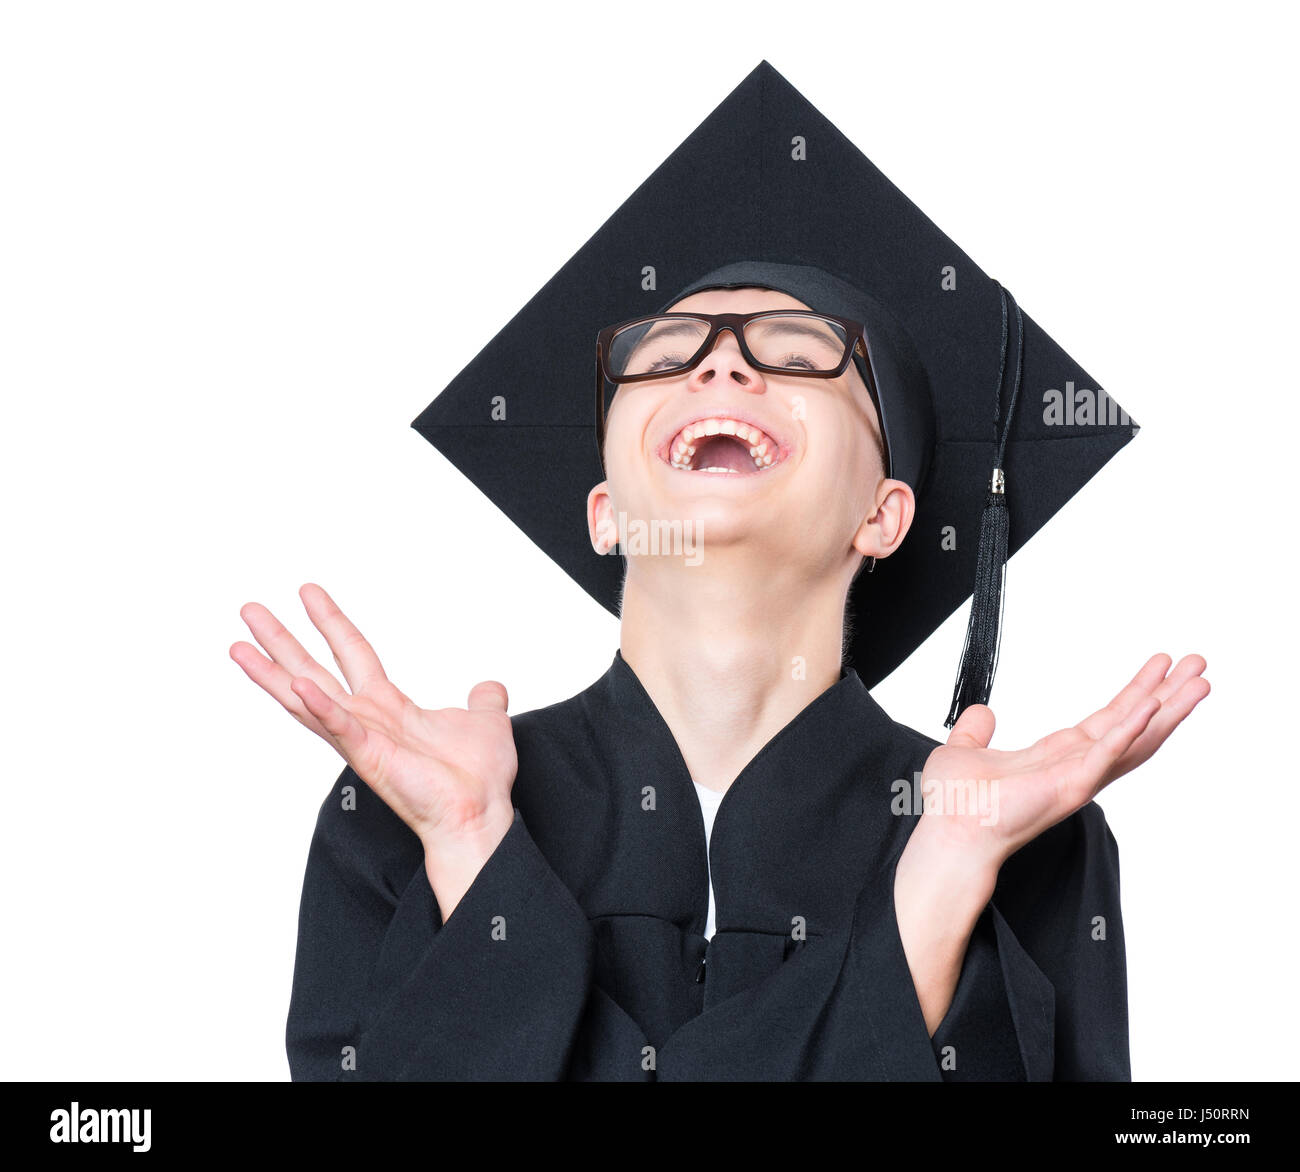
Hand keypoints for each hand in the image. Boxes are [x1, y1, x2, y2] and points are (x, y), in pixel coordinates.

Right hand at [230, 583, 515, 913]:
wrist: (481, 816)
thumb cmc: (479, 781)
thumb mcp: (486, 722)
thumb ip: (484, 701)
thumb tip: (490, 687)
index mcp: (389, 708)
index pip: (353, 653)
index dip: (331, 622)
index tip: (307, 592)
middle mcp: (367, 720)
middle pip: (314, 669)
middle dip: (281, 640)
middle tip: (250, 609)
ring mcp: (363, 739)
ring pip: (307, 699)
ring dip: (273, 673)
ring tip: (241, 647)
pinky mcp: (371, 757)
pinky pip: (340, 727)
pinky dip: (320, 707)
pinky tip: (298, 685)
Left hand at [894, 652, 1208, 1034]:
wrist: (948, 832)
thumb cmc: (954, 804)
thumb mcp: (964, 751)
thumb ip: (976, 731)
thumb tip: (983, 712)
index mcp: (1057, 757)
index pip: (1108, 720)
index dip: (1135, 693)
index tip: (1159, 666)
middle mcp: (1076, 767)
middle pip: (1135, 725)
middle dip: (1168, 694)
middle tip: (1198, 664)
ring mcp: (1079, 778)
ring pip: (1135, 739)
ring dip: (1169, 709)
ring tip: (1199, 680)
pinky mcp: (1071, 787)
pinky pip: (1106, 753)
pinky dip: (1129, 730)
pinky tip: (1151, 706)